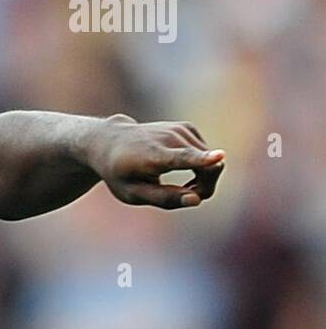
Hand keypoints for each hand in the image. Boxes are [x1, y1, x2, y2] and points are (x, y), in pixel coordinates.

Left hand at [86, 114, 224, 209]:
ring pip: (213, 161)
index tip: (219, 156)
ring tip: (178, 187)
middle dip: (204, 188)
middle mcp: (169, 138)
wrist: (108, 141)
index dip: (203, 159)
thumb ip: (163, 198)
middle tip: (183, 199)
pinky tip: (181, 171)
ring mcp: (180, 130)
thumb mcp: (132, 193)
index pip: (182, 158)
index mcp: (154, 155)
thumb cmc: (120, 172)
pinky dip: (201, 167)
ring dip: (203, 180)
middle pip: (209, 167)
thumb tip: (196, 200)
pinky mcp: (187, 128)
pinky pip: (207, 155)